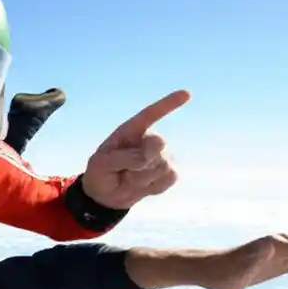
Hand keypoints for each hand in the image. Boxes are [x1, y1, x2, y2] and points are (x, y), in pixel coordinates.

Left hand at [81, 90, 188, 208]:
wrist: (107, 195)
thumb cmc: (101, 172)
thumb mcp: (101, 164)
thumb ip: (123, 157)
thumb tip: (148, 157)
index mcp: (131, 131)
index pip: (150, 115)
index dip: (168, 104)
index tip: (186, 94)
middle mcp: (149, 139)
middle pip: (157, 144)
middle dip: (141, 161)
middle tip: (123, 171)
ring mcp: (162, 155)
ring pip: (162, 166)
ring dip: (141, 178)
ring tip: (129, 178)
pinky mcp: (170, 172)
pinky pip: (170, 178)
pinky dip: (153, 187)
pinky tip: (142, 185)